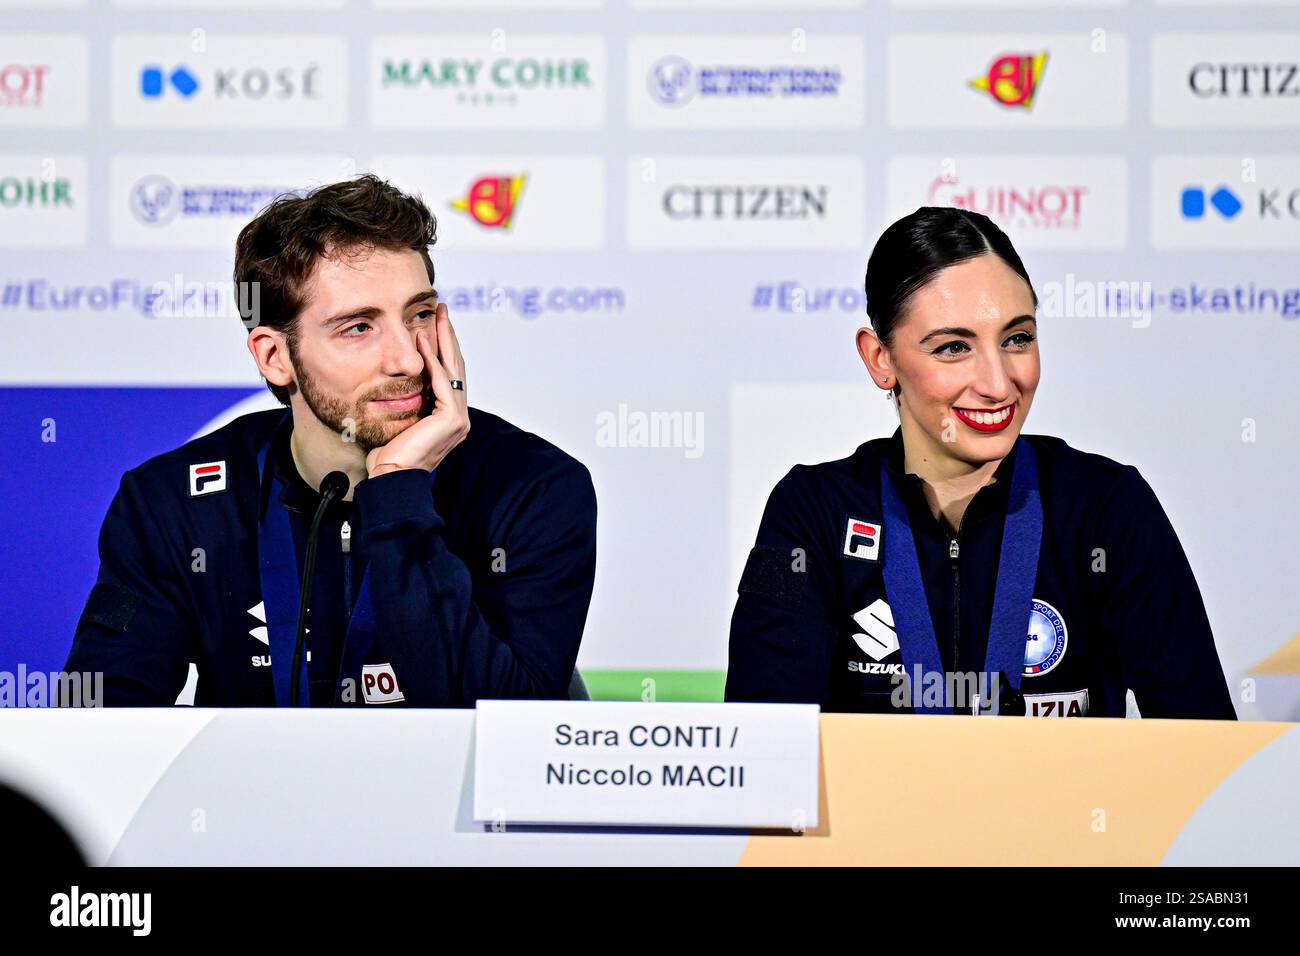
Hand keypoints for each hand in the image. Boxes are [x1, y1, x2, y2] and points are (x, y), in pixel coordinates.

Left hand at [365, 302, 468, 477]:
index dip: (443, 347)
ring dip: (444, 339)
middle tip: (443, 309)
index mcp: (449, 416)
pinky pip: (442, 382)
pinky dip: (433, 360)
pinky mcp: (452, 419)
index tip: (434, 323)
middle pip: (456, 366)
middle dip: (448, 335)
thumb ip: (408, 396)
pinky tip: (423, 340)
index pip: (448, 374)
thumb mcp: (401, 416)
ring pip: (452, 369)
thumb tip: (398, 373)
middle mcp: (458, 416)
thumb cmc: (389, 453)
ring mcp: (458, 418)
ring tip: (437, 316)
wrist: (390, 475)